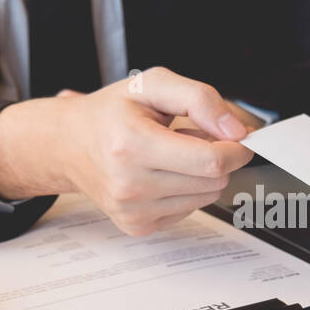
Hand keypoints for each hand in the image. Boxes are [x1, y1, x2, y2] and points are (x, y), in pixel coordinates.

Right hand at [0, 67, 253, 234]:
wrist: (70, 144)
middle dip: (217, 156)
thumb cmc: (111, 113)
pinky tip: (163, 173)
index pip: (211, 161)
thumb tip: (235, 129)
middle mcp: (129, 184)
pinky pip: (189, 210)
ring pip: (206, 197)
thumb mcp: (152, 84)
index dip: (236, 148)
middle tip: (194, 136)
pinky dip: (186, 190)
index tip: (239, 136)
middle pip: (213, 181)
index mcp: (132, 144)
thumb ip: (199, 99)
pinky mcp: (137, 226)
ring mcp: (132, 211)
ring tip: (174, 153)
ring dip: (202, 174)